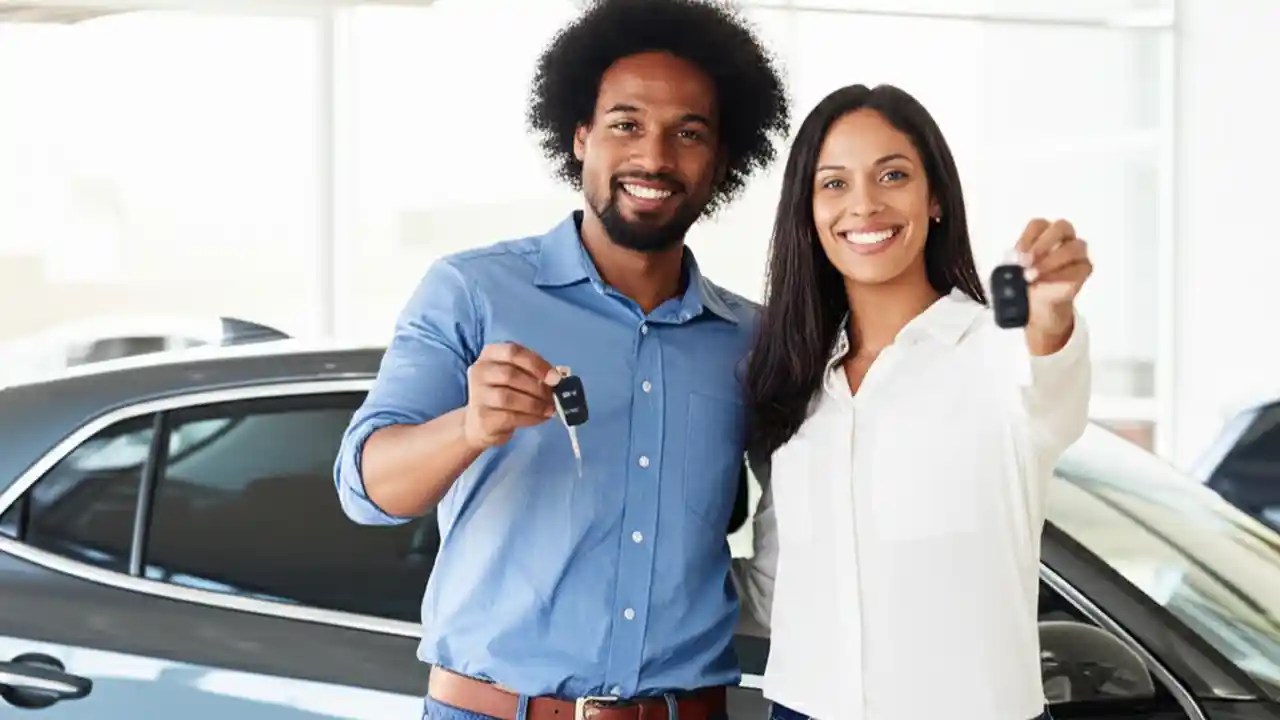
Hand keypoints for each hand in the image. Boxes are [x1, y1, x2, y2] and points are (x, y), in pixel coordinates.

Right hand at [464, 342, 561, 449]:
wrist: (481, 421)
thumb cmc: (504, 392)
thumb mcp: (516, 376)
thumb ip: (533, 373)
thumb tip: (557, 380)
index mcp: (490, 354)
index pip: (513, 352)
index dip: (536, 364)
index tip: (555, 378)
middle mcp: (480, 371)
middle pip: (510, 375)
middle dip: (538, 387)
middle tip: (554, 397)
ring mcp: (477, 394)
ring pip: (508, 397)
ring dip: (535, 404)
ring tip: (550, 409)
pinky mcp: (482, 416)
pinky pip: (509, 416)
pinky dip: (530, 417)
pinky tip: (541, 418)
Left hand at [1014, 218, 1092, 336]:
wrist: (1036, 299)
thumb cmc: (1024, 277)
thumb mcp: (1013, 268)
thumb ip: (1014, 262)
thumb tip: (1014, 262)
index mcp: (1043, 230)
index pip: (1038, 225)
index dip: (1027, 238)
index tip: (1016, 255)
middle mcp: (1064, 235)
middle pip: (1061, 227)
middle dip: (1043, 244)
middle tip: (1026, 262)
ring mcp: (1077, 250)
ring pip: (1073, 248)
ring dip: (1051, 262)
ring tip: (1032, 276)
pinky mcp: (1085, 267)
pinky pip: (1079, 268)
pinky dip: (1061, 276)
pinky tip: (1046, 282)